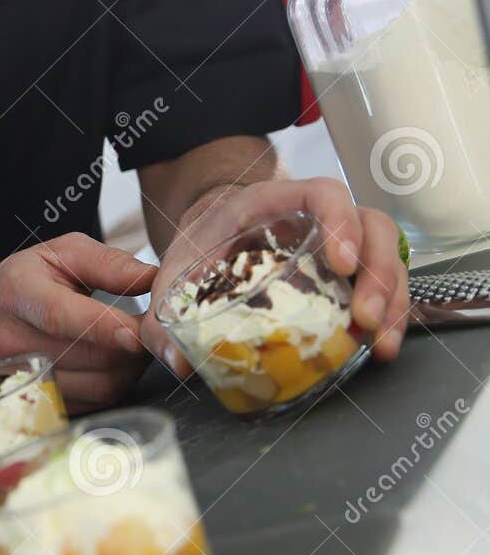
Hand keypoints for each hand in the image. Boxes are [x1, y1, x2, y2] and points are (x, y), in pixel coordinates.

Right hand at [0, 234, 155, 413]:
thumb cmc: (20, 282)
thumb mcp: (57, 254)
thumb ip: (108, 263)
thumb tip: (153, 279)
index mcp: (18, 293)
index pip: (62, 316)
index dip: (105, 327)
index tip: (140, 331)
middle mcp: (12, 341)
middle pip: (91, 359)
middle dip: (133, 348)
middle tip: (149, 331)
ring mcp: (20, 380)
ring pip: (96, 388)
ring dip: (128, 370)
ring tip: (130, 346)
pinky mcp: (37, 403)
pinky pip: (91, 404)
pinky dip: (112, 386)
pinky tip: (110, 364)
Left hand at [142, 176, 409, 374]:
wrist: (211, 235)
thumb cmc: (200, 246)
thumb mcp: (176, 273)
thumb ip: (162, 315)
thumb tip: (176, 361)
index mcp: (272, 204)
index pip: (321, 193)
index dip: (340, 220)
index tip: (342, 263)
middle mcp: (316, 218)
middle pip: (371, 225)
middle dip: (378, 273)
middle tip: (365, 319)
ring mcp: (339, 242)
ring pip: (387, 254)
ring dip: (393, 298)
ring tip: (381, 343)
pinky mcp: (350, 272)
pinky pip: (385, 281)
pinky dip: (391, 312)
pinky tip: (380, 345)